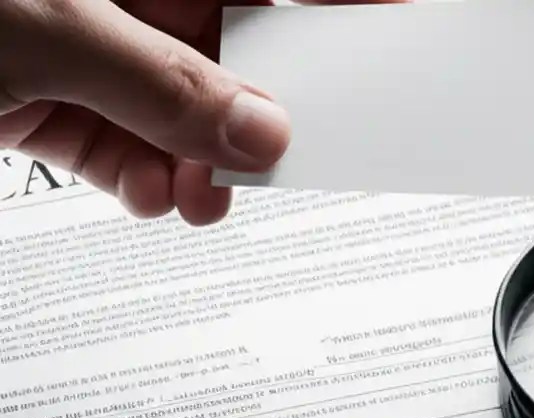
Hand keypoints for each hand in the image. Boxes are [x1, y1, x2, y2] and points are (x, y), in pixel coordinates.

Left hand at [0, 0, 403, 225]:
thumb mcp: (51, 31)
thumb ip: (161, 83)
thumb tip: (263, 131)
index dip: (338, 9)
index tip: (401, 28)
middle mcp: (121, 4)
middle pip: (228, 60)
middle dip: (252, 122)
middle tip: (279, 158)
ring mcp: (82, 54)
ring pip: (176, 118)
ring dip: (197, 169)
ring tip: (200, 195)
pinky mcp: (44, 102)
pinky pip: (120, 149)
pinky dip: (141, 182)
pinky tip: (148, 193)